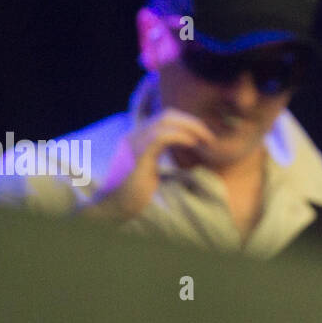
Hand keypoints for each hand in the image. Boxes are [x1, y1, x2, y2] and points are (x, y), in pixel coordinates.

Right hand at [86, 108, 218, 220]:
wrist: (112, 207)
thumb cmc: (133, 191)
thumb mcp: (151, 168)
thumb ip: (162, 155)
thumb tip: (187, 151)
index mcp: (137, 136)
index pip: (165, 117)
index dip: (187, 121)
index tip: (203, 135)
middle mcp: (134, 135)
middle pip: (168, 115)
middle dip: (193, 122)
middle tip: (208, 137)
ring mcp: (134, 144)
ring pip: (166, 121)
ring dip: (191, 127)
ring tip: (205, 141)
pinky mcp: (138, 156)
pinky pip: (161, 137)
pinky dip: (181, 136)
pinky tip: (192, 144)